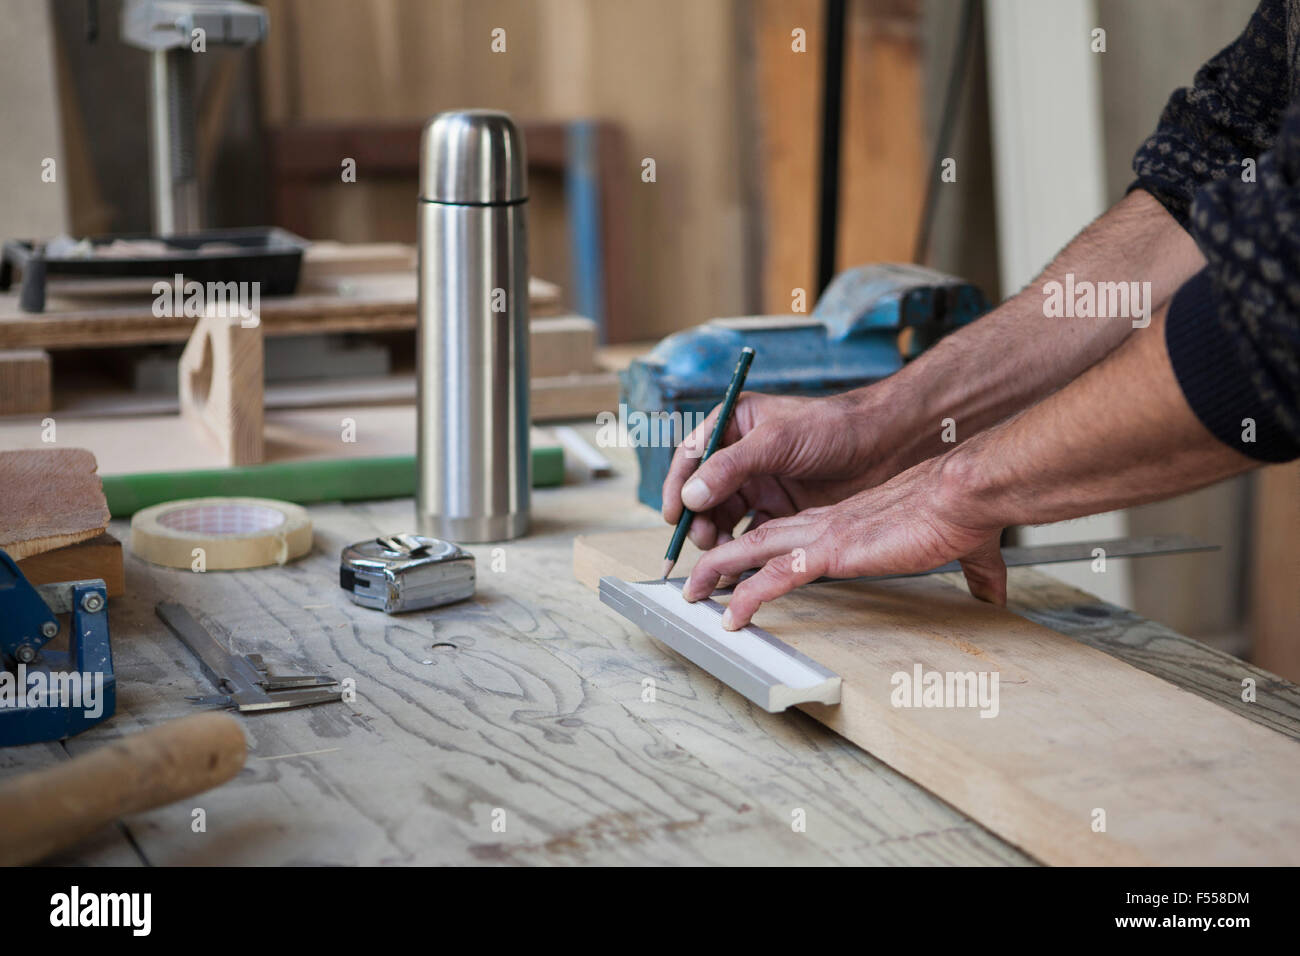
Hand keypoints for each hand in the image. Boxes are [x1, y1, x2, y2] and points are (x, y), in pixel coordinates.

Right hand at [661, 389, 911, 549]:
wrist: (886, 445)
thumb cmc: (834, 427)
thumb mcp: (776, 440)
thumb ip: (730, 467)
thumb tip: (691, 496)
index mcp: (734, 425)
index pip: (691, 456)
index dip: (677, 485)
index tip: (673, 514)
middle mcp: (742, 456)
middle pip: (703, 492)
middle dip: (697, 517)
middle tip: (702, 538)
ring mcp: (762, 484)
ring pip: (724, 515)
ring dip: (717, 534)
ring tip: (722, 552)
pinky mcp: (782, 509)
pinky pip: (752, 532)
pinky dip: (743, 548)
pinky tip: (742, 563)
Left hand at [681, 454, 1007, 628]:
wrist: (964, 494)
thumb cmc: (960, 515)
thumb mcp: (962, 549)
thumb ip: (975, 573)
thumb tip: (995, 594)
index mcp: (846, 521)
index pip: (792, 534)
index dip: (764, 548)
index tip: (744, 565)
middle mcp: (825, 524)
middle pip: (759, 538)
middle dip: (723, 556)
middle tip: (697, 578)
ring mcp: (823, 536)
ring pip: (752, 552)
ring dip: (718, 572)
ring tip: (692, 594)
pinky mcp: (829, 551)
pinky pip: (774, 577)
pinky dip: (746, 595)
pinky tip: (730, 614)